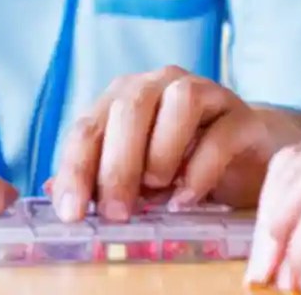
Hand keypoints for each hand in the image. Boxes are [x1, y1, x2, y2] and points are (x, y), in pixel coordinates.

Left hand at [50, 65, 282, 222]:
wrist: (246, 156)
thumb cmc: (180, 163)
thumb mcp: (134, 175)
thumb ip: (98, 179)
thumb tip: (54, 195)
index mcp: (123, 98)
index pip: (88, 127)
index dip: (76, 169)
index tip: (71, 213)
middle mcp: (159, 86)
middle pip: (129, 108)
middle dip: (117, 165)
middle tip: (116, 213)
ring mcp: (205, 93)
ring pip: (178, 102)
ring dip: (161, 152)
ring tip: (157, 192)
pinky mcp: (242, 117)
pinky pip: (220, 134)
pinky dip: (199, 169)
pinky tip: (186, 199)